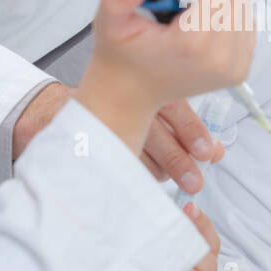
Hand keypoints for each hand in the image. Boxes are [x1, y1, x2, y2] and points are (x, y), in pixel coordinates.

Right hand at [14, 85, 224, 194]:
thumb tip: (216, 151)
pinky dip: (133, 175)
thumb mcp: (149, 107)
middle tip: (195, 180)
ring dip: (159, 171)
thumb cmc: (111, 108)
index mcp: (141, 85)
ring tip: (176, 185)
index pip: (173, 106)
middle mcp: (122, 100)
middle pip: (155, 133)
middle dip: (179, 160)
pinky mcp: (86, 138)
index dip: (193, 132)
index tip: (209, 152)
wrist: (53, 110)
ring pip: (136, 150)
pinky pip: (114, 160)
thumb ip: (182, 126)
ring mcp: (102, 120)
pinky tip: (145, 184)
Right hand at [78, 0, 254, 152]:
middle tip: (182, 2)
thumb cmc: (123, 54)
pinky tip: (203, 28)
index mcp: (193, 43)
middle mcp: (222, 58)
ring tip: (190, 18)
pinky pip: (247, 24)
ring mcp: (235, 67)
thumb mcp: (109, 21)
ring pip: (244, 6)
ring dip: (219, 1)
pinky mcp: (241, 70)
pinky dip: (227, 18)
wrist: (132, 93)